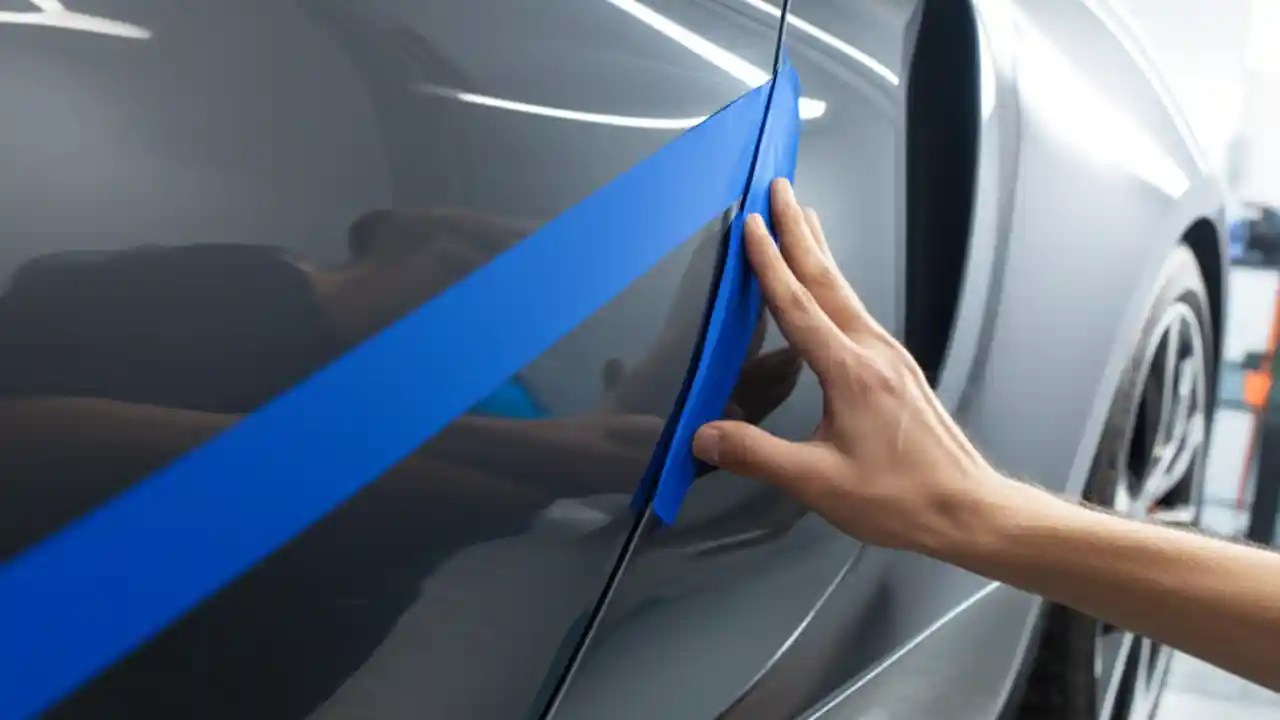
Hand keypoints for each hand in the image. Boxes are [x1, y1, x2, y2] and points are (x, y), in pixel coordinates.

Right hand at [691, 178, 1014, 553]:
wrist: (968, 510)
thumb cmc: (900, 498)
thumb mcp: (818, 482)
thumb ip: (757, 454)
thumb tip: (703, 436)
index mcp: (850, 372)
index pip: (798, 305)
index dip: (770, 264)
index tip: (751, 224)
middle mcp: (873, 352)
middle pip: (827, 279)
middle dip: (800, 230)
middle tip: (780, 186)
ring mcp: (890, 358)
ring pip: (845, 291)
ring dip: (819, 251)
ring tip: (804, 217)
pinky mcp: (897, 371)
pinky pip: (856, 312)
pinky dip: (834, 285)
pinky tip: (829, 287)